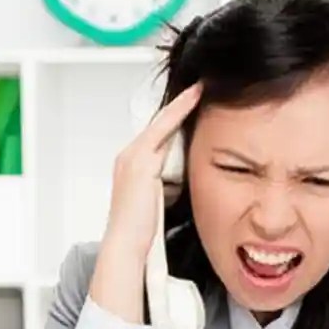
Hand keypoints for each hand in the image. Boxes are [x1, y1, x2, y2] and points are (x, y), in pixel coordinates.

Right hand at [102, 82, 201, 259]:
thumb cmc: (142, 227)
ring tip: (200, 89)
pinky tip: (194, 100)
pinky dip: (179, 112)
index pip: (159, 133)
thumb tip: (183, 180)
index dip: (176, 115)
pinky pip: (164, 128)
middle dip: (180, 104)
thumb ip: (169, 183)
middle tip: (201, 86)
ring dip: (182, 104)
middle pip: (160, 123)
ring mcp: (133, 156)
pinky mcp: (141, 161)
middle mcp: (130, 155)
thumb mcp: (159, 198)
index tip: (194, 100)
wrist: (127, 242)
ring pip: (162, 122)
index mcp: (134, 164)